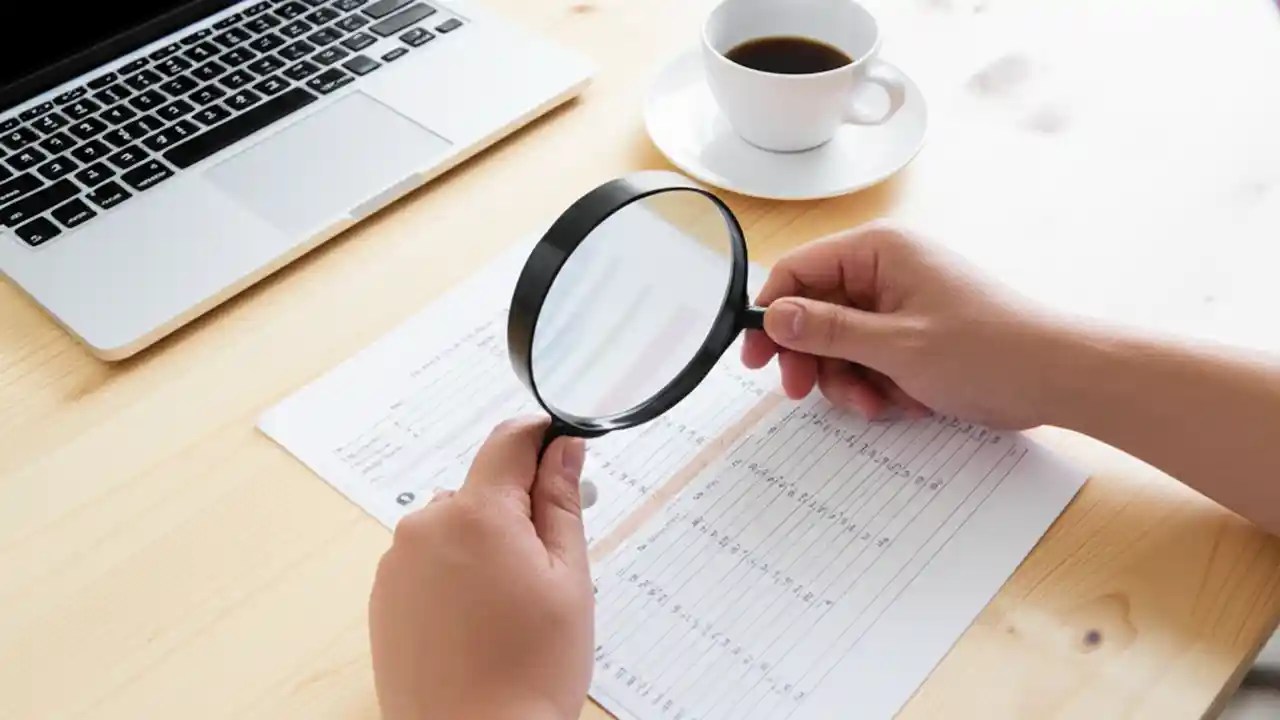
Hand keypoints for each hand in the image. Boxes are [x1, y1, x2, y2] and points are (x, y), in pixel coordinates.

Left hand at [369, 418, 592, 719]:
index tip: (564, 458)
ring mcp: (398, 564)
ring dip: (484, 546)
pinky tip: (479, 623)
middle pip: (482, 489)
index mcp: (476, 514)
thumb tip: (564, 449)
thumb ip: (562, 502)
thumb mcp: (569, 578)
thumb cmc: (530, 672)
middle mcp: (426, 528)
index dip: (544, 441)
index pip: (510, 441)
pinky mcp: (385, 597)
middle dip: (518, 512)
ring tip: (510, 608)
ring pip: (455, 526)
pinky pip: (428, 562)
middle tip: (549, 567)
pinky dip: (455, 577)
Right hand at [742, 223, 1064, 429]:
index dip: (771, 314)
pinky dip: (872, 384)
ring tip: (871, 403)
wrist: (1056, 377)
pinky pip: (868, 357)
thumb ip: (828, 330)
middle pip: (815, 310)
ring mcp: (900, 301)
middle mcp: (885, 268)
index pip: (798, 270)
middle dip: (811, 356)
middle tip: (805, 392)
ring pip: (839, 341)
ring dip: (845, 378)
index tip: (756, 357)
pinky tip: (895, 403)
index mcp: (879, 250)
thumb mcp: (894, 345)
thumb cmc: (988, 350)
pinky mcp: (913, 333)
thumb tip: (774, 318)